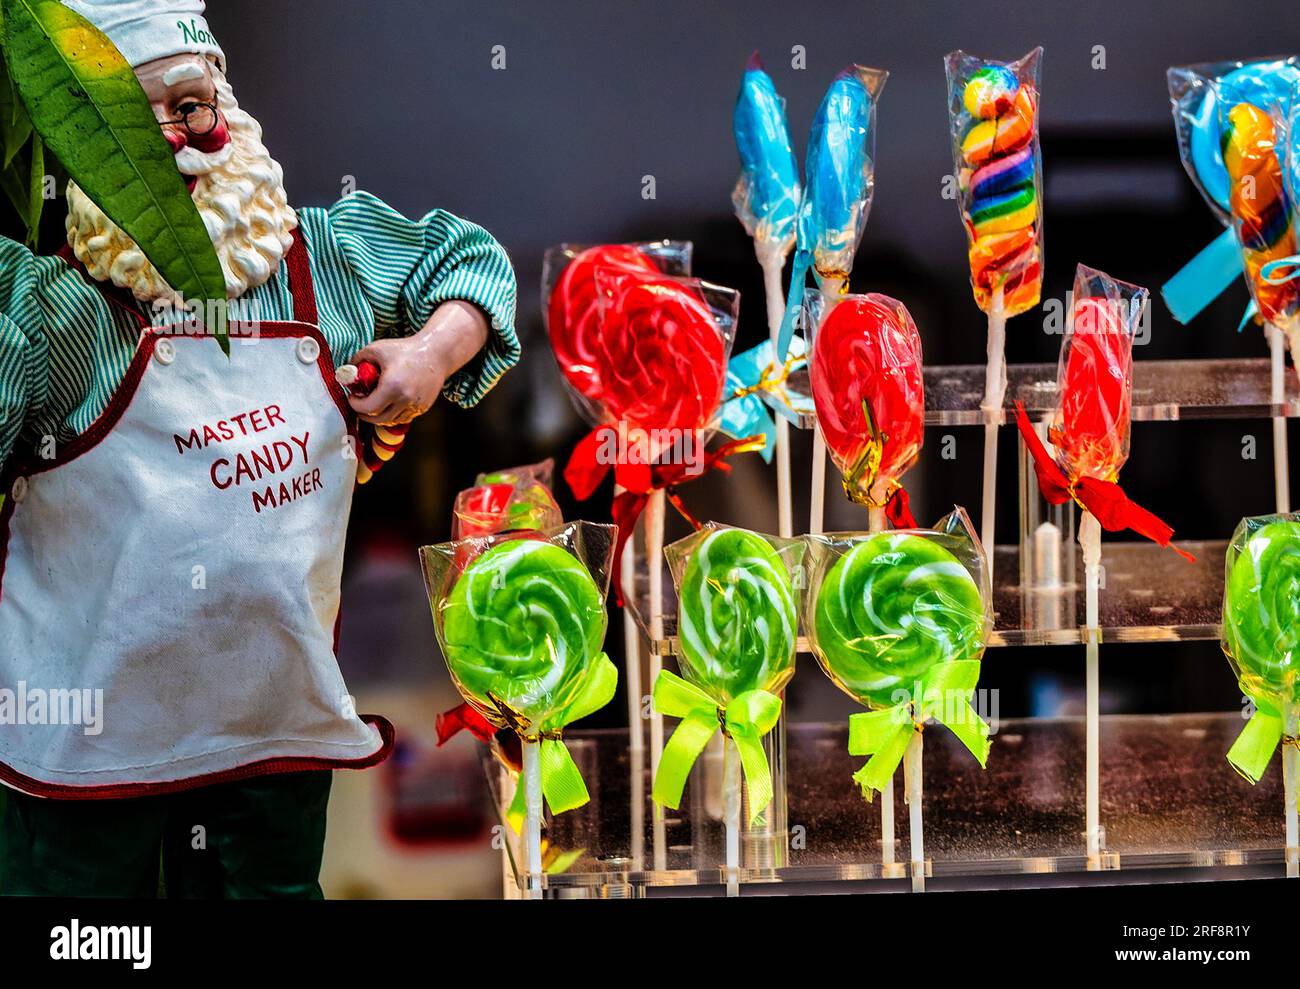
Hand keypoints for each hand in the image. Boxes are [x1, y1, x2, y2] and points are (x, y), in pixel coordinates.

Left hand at [347, 301, 488, 425]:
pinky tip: (389, 401)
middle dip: (364, 414)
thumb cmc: (405, 349)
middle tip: (359, 404)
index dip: (355, 405)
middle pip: (378, 420)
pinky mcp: (423, 408)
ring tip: (374, 403)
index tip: (352, 397)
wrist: (436, 353)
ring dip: (379, 415)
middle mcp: (405, 400)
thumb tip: (346, 372)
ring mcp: (416, 406)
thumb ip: (357, 360)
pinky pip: (403, 417)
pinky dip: (393, 413)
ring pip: (391, 421)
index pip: (367, 408)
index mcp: (392, 386)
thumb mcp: (376, 349)